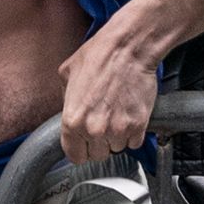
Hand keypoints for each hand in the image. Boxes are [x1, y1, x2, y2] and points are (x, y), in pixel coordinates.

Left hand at [57, 23, 165, 161]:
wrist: (128, 48)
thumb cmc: (99, 56)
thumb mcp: (67, 73)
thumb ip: (64, 99)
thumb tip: (69, 108)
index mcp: (72, 120)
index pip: (75, 156)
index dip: (80, 150)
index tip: (85, 145)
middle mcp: (94, 130)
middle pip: (97, 155)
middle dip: (100, 142)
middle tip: (104, 122)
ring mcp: (117, 130)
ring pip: (117, 148)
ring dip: (118, 136)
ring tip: (118, 114)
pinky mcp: (138, 126)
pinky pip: (135, 142)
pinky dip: (134, 133)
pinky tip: (130, 115)